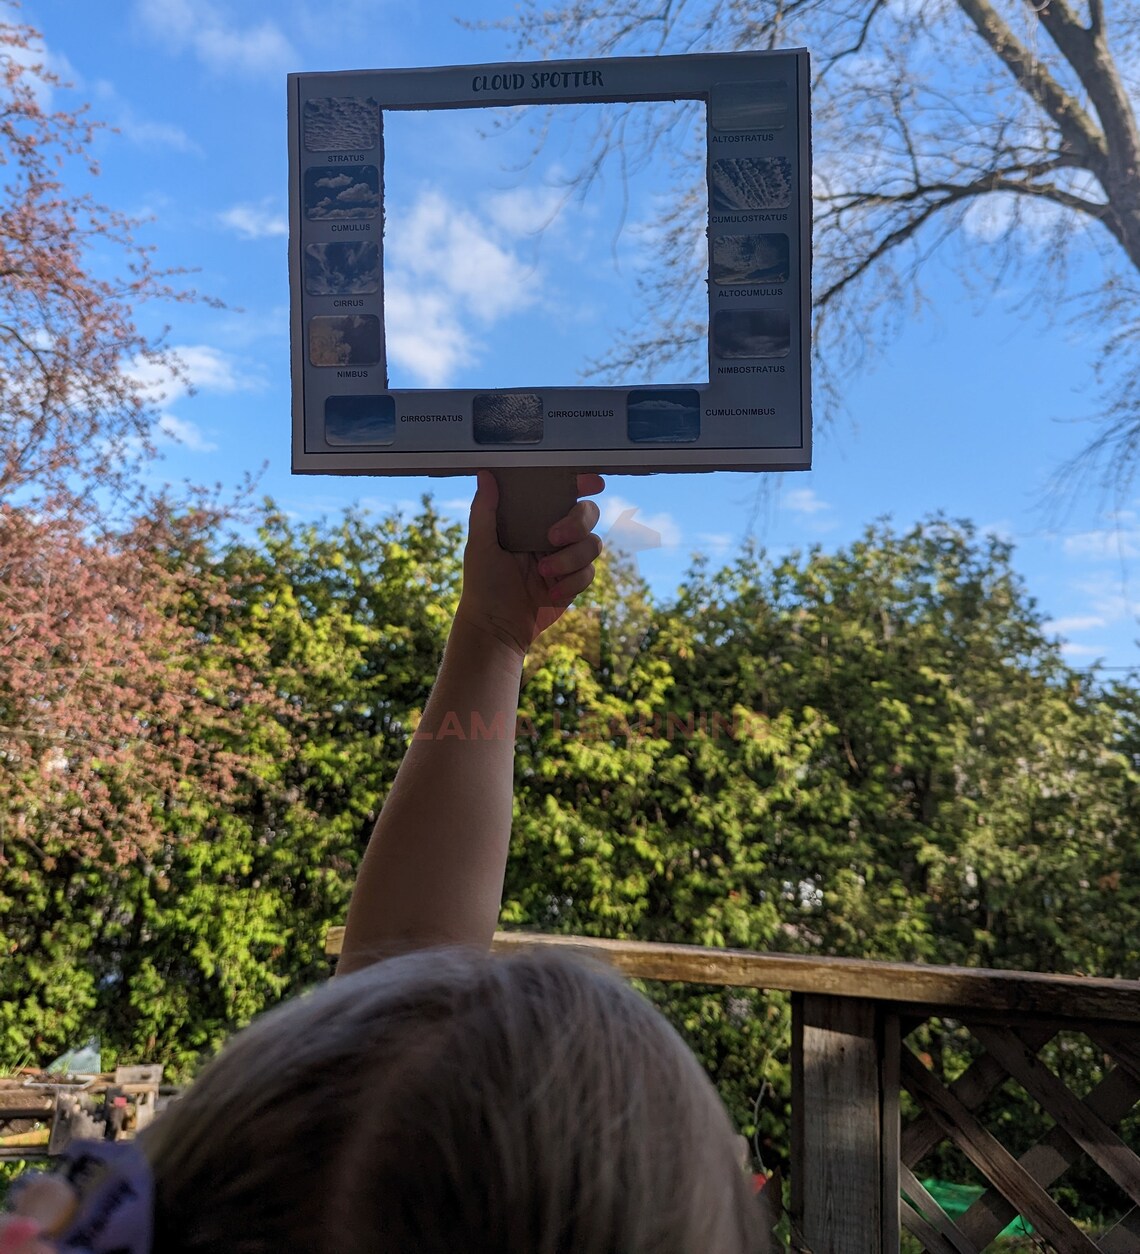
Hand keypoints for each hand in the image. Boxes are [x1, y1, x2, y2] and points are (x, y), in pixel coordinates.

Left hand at [456, 469, 603, 656]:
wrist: (497, 628)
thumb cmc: (483, 585)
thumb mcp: (480, 544)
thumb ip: (484, 510)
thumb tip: (485, 474)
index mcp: (531, 520)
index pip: (560, 494)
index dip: (580, 483)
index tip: (592, 481)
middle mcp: (552, 535)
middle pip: (587, 513)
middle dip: (577, 523)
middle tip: (553, 538)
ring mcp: (566, 558)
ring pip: (593, 544)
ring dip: (570, 559)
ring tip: (543, 573)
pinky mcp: (574, 581)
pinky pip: (589, 573)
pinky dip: (572, 582)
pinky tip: (551, 593)